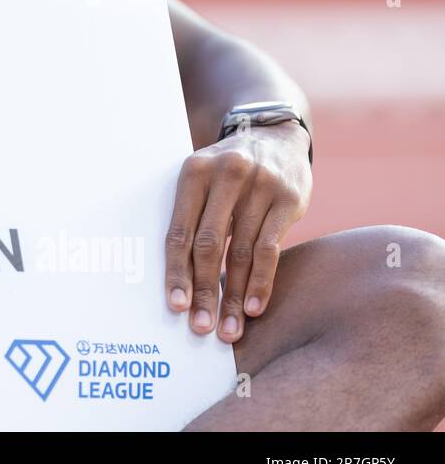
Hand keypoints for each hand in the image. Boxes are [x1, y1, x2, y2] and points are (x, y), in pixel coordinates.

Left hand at [165, 121, 311, 342]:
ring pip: (241, 252)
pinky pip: (271, 249)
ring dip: (234, 296)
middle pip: (208, 245)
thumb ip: (189, 216)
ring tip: (229, 328)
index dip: (176, 272)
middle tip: (201, 327)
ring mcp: (260, 186)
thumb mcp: (201, 179)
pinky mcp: (288, 199)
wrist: (273, 135)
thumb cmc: (226, 171)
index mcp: (193, 173)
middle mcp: (226, 176)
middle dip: (203, 291)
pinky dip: (261, 282)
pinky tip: (254, 307)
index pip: (180, 231)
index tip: (175, 306)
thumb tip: (175, 278)